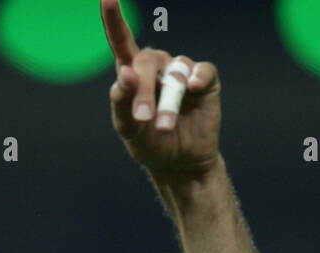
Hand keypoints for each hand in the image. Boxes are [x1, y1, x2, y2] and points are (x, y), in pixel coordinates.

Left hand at [101, 0, 221, 181]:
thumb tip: (125, 72)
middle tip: (143, 118)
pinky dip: (197, 78)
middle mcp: (157, 66)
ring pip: (175, 72)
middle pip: (147, 61)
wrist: (179, 164)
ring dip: (169, 102)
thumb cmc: (149, 144)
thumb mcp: (128, 129)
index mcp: (132, 73)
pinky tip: (192, 88)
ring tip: (164, 127)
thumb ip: (122, 102)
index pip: (121, 41)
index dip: (114, 20)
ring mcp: (181, 71)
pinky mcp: (205, 81)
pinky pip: (202, 71)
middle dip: (143, 90)